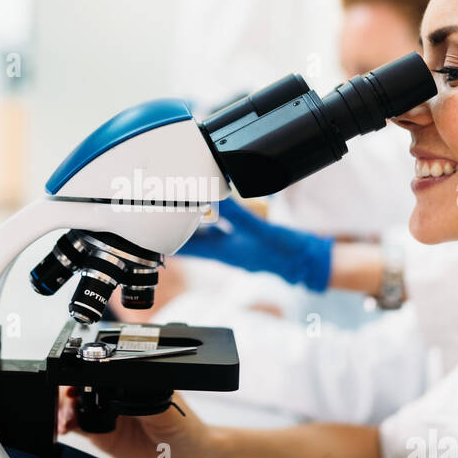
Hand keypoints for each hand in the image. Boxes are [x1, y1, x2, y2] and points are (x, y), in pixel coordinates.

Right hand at [58, 388, 207, 457]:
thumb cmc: (185, 428)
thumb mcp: (168, 409)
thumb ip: (146, 399)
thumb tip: (126, 386)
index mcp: (130, 382)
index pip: (100, 373)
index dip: (84, 375)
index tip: (77, 384)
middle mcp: (116, 396)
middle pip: (82, 386)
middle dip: (68, 391)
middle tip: (68, 403)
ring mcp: (107, 415)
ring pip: (76, 405)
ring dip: (65, 408)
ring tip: (66, 418)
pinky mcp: (102, 435)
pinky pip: (79, 427)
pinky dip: (67, 425)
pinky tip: (66, 427)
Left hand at [178, 197, 332, 290]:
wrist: (305, 262)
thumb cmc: (283, 251)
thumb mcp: (258, 228)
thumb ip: (236, 213)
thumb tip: (214, 195)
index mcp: (223, 252)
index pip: (186, 248)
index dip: (167, 241)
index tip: (152, 231)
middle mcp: (225, 251)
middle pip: (192, 241)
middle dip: (177, 227)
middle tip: (163, 210)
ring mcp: (234, 247)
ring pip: (205, 235)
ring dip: (194, 223)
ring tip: (182, 206)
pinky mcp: (243, 242)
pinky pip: (221, 231)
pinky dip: (213, 220)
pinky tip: (213, 208)